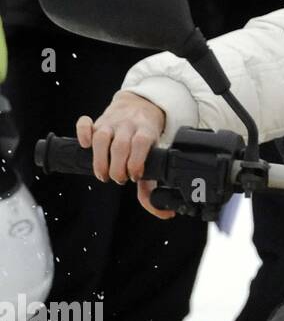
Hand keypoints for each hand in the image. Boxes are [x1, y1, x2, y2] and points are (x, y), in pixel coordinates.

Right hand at [75, 90, 176, 214]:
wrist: (141, 106)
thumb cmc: (145, 139)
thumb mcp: (152, 159)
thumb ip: (151, 186)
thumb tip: (164, 214)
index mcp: (146, 133)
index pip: (141, 143)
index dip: (136, 161)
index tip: (134, 176)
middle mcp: (128, 126)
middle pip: (120, 144)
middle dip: (117, 166)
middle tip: (118, 179)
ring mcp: (111, 123)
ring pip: (101, 136)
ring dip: (100, 158)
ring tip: (103, 174)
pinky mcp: (96, 121)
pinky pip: (85, 123)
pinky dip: (82, 132)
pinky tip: (84, 146)